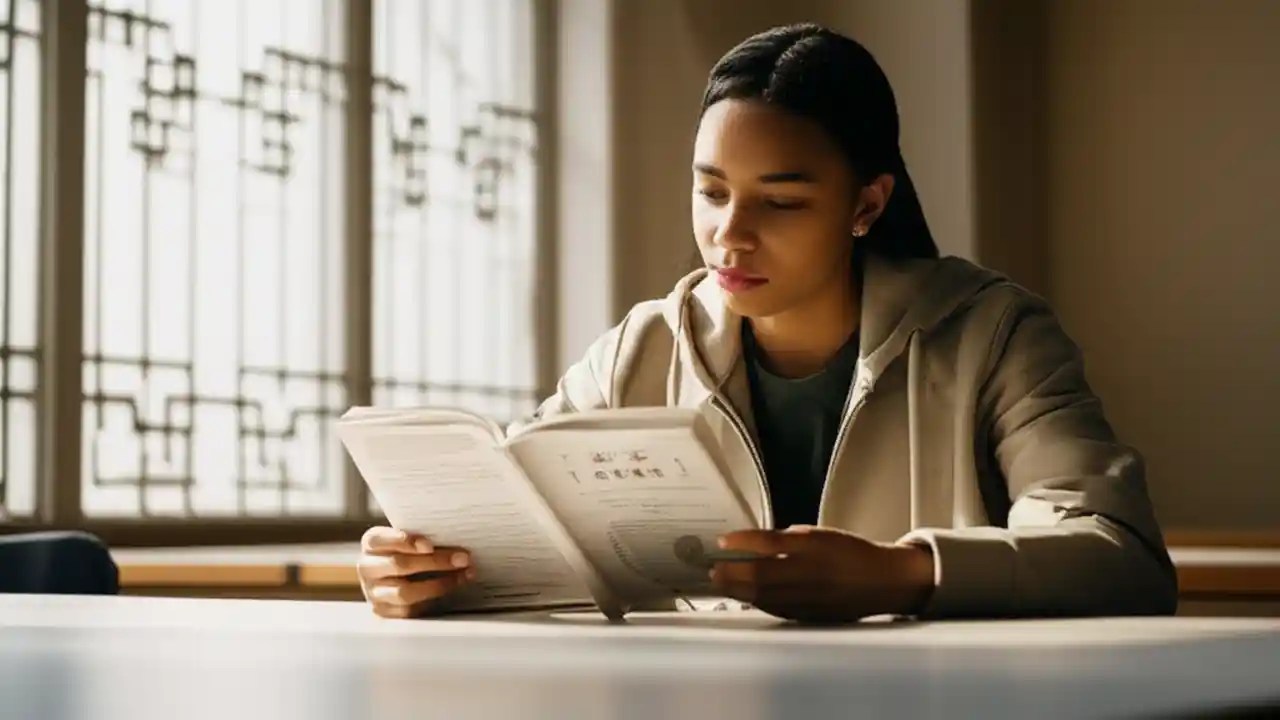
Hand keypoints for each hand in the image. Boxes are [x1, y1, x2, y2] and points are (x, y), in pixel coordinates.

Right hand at [358, 526, 474, 617]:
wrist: (395, 579)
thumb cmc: (408, 552)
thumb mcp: (410, 540)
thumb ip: (423, 539)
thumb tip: (454, 542)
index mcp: (372, 543)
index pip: (379, 539)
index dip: (404, 541)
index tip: (429, 545)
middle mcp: (367, 568)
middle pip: (398, 565)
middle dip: (434, 562)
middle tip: (462, 558)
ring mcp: (374, 592)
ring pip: (404, 592)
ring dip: (438, 584)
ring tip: (461, 576)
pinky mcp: (384, 612)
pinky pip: (408, 610)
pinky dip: (433, 600)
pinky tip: (451, 590)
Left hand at [709, 525, 934, 622]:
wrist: (883, 580)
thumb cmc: (851, 552)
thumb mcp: (820, 534)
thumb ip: (788, 539)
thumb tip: (754, 544)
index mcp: (813, 546)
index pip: (768, 542)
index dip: (741, 542)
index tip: (722, 541)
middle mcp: (810, 572)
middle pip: (760, 574)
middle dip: (730, 572)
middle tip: (712, 569)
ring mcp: (809, 597)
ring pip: (764, 595)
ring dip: (737, 590)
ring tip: (720, 583)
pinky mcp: (811, 614)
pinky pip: (776, 609)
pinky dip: (757, 602)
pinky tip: (745, 596)